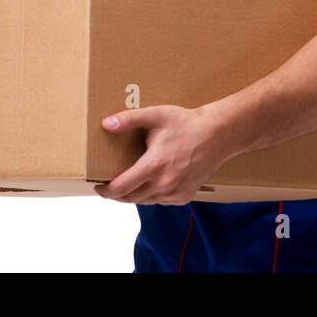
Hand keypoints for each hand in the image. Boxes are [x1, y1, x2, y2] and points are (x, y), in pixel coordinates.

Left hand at [93, 103, 232, 204]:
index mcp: (154, 165)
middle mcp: (164, 184)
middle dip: (116, 194)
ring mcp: (175, 192)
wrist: (218, 135)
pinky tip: (151, 182)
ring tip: (127, 182)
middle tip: (109, 184)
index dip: (105, 190)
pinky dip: (152, 195)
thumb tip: (106, 124)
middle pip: (130, 198)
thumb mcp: (156, 115)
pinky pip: (160, 201)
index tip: (97, 185)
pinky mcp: (184, 196)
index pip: (121, 188)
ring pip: (145, 201)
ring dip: (134, 195)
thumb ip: (129, 119)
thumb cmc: (186, 123)